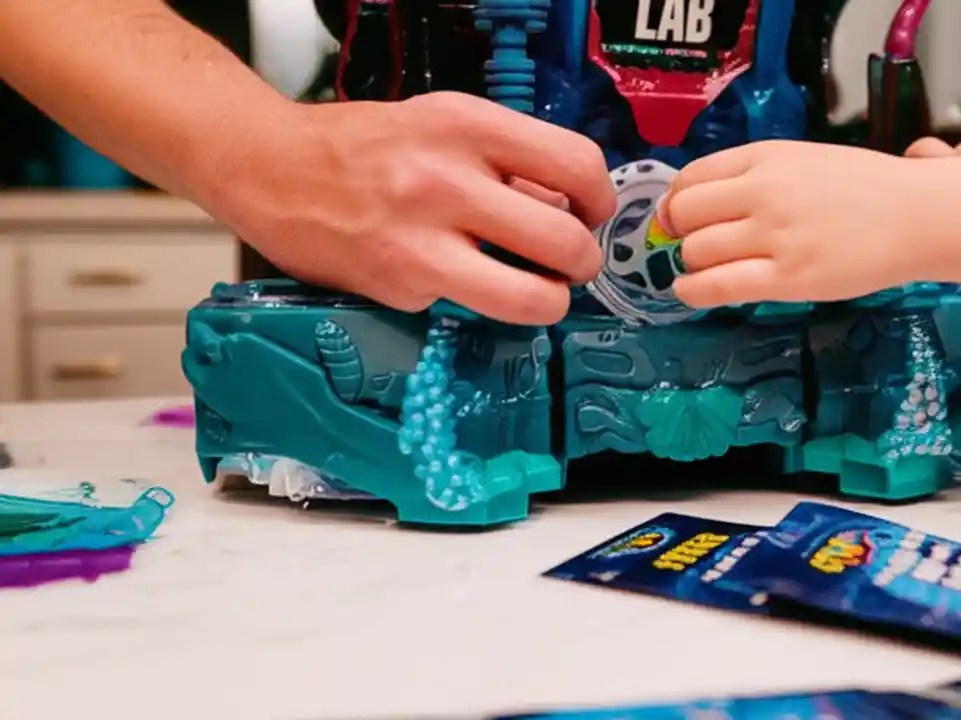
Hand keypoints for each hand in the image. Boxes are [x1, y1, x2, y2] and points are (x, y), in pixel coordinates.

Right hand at [200, 92, 614, 324]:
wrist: (269, 167)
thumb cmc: (362, 146)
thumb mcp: (440, 124)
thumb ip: (506, 160)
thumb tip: (567, 207)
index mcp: (466, 126)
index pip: (576, 165)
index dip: (600, 199)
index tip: (592, 213)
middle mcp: (447, 181)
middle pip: (564, 241)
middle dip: (583, 263)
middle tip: (572, 265)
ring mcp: (422, 240)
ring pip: (531, 297)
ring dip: (551, 302)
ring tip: (540, 292)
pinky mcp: (402, 286)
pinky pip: (471, 305)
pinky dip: (475, 299)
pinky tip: (453, 278)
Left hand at [662, 140, 924, 307]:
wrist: (918, 216)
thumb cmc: (866, 191)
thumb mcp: (803, 162)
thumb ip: (755, 177)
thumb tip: (700, 203)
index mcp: (765, 158)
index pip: (691, 178)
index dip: (676, 202)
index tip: (679, 219)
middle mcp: (764, 192)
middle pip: (686, 214)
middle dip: (681, 233)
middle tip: (693, 246)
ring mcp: (775, 236)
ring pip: (697, 251)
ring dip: (692, 264)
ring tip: (706, 270)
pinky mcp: (788, 278)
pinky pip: (717, 285)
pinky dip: (692, 290)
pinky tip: (690, 291)